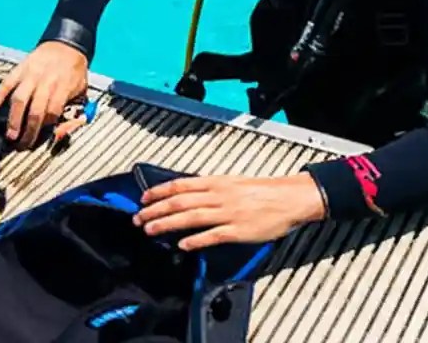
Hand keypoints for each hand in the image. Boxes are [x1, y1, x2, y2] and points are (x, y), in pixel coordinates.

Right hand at [0, 41, 89, 147]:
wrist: (66, 44)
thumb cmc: (74, 71)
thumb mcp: (82, 91)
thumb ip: (75, 113)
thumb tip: (61, 132)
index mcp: (64, 87)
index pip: (52, 112)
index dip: (46, 128)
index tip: (41, 139)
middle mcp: (46, 81)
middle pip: (35, 110)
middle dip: (28, 131)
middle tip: (22, 144)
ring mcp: (31, 74)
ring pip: (19, 99)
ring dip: (13, 119)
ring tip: (10, 134)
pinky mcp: (20, 68)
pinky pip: (7, 83)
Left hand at [132, 173, 326, 249]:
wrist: (289, 198)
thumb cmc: (263, 191)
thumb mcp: (233, 183)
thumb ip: (211, 190)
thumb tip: (188, 196)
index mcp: (217, 182)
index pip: (180, 185)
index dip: (159, 191)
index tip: (143, 199)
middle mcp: (219, 195)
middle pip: (180, 202)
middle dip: (155, 210)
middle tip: (138, 219)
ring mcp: (228, 213)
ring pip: (191, 218)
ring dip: (167, 224)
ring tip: (150, 231)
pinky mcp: (237, 230)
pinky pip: (212, 236)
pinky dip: (195, 241)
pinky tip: (182, 246)